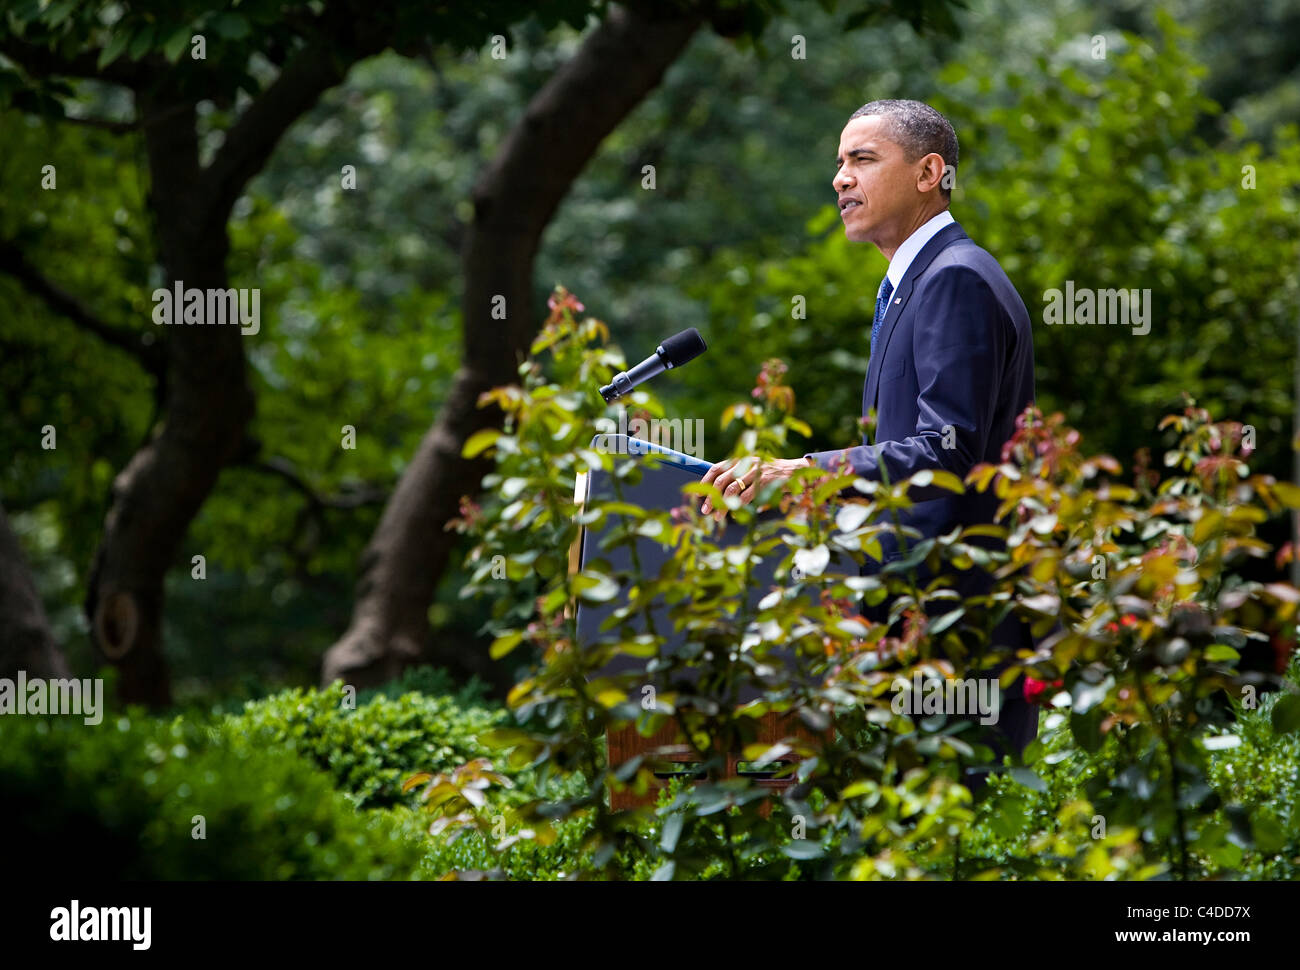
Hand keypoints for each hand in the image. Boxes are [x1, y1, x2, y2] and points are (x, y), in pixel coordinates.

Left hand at [699, 456, 813, 520]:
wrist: (796, 471)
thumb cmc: (771, 474)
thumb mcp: (753, 470)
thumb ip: (738, 477)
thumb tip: (716, 493)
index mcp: (740, 459)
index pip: (716, 468)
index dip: (704, 481)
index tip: (697, 494)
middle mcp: (746, 463)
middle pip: (721, 481)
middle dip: (710, 497)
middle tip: (704, 510)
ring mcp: (755, 472)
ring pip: (731, 490)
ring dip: (722, 505)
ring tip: (717, 517)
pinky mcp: (764, 482)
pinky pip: (746, 497)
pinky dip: (738, 507)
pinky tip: (734, 514)